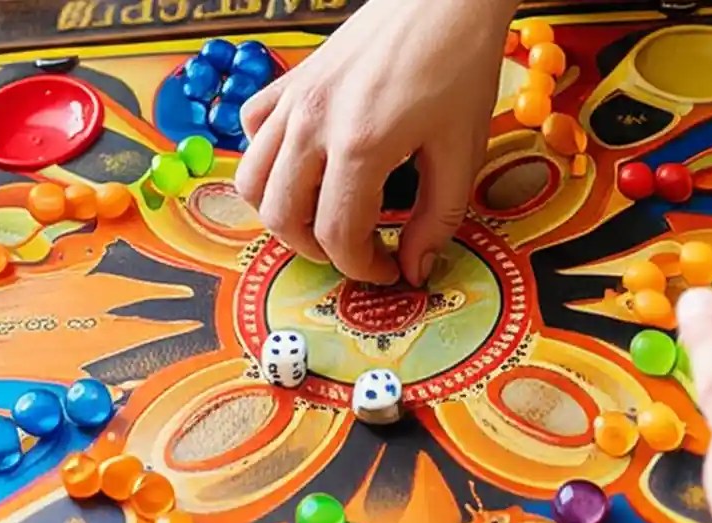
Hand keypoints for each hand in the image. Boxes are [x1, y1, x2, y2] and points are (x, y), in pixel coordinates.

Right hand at [235, 0, 515, 285]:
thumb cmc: (459, 63)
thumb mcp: (460, 151)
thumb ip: (437, 219)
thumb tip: (417, 268)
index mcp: (360, 145)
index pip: (337, 235)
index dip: (362, 267)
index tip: (388, 270)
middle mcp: (313, 124)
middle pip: (284, 218)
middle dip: (318, 250)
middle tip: (354, 251)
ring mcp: (292, 100)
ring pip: (252, 182)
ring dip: (282, 214)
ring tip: (320, 219)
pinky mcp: (289, 82)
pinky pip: (251, 132)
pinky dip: (266, 160)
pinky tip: (303, 166)